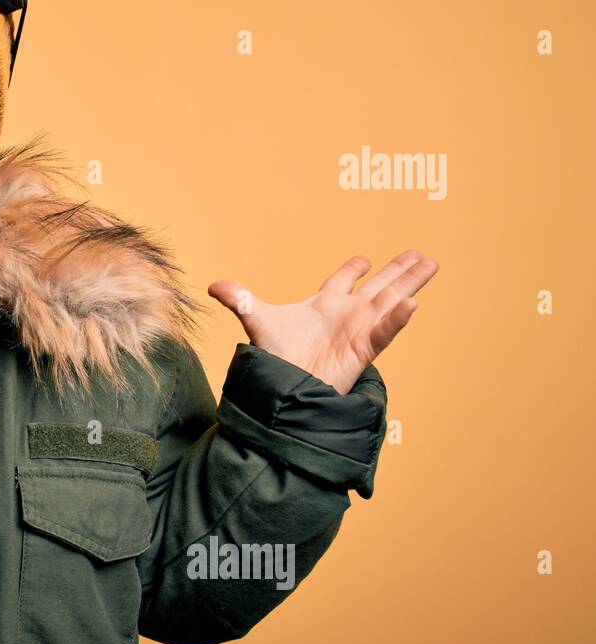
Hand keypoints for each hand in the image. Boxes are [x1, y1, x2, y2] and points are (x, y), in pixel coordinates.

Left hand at [207, 249, 438, 394]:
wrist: (284, 389)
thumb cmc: (275, 358)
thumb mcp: (257, 321)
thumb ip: (239, 300)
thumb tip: (212, 285)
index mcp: (323, 304)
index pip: (343, 281)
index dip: (354, 269)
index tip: (365, 258)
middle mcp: (345, 315)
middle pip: (378, 286)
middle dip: (398, 270)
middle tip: (419, 254)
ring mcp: (357, 331)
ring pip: (390, 301)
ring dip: (410, 283)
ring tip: (431, 263)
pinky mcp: (362, 350)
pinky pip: (384, 330)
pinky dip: (397, 318)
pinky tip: (413, 303)